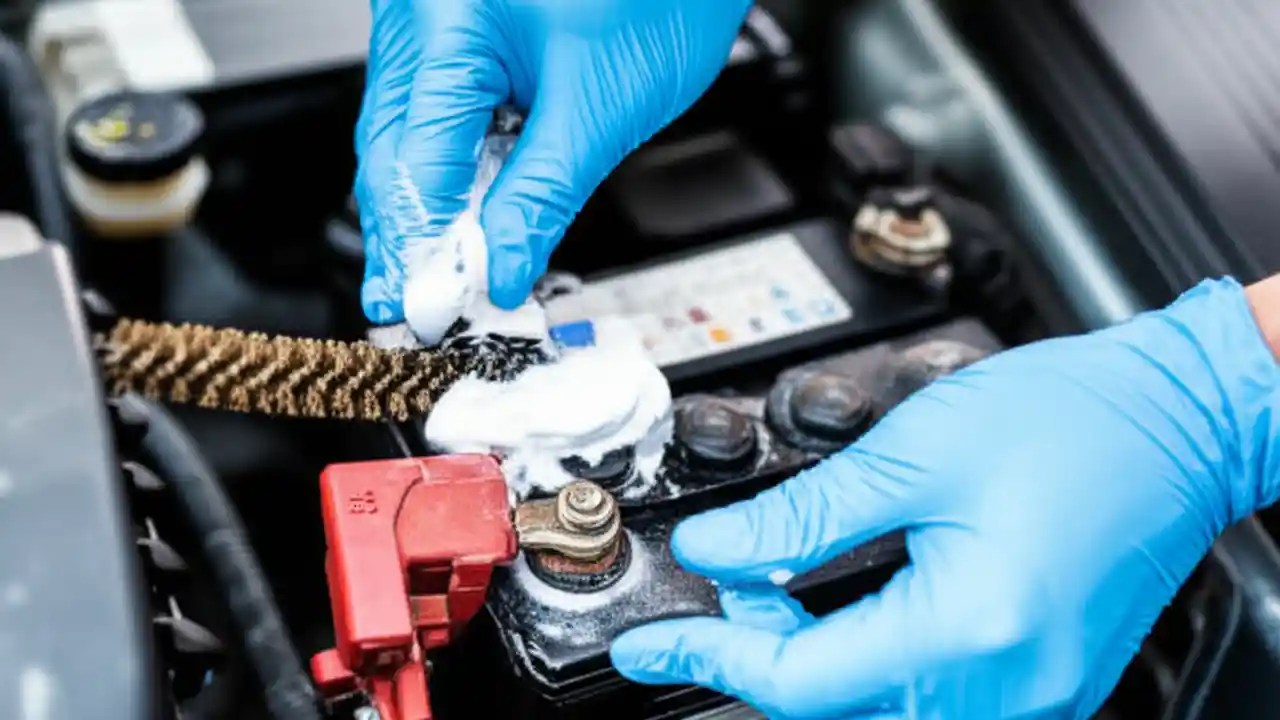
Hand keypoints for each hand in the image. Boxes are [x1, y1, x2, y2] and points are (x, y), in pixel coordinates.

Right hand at [355, 0, 751, 323]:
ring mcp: (429, 13)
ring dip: (424, 207)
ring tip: (437, 276)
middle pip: (392, 148)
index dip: (420, 248)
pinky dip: (447, 166)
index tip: (430, 311)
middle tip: (416, 309)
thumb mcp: (601, 109)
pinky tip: (458, 215)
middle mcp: (420, 8)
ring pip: (403, 132)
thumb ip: (541, 195)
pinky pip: (432, 107)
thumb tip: (502, 267)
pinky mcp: (452, 24)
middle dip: (407, 236)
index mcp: (445, 17)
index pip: (415, 161)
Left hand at [610, 278, 1279, 718]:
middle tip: (720, 594)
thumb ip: (801, 517)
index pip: (800, 681)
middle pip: (835, 709)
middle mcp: (1008, 689)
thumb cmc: (1073, 420)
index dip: (710, 657)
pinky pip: (933, 699)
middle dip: (759, 658)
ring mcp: (1034, 697)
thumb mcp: (912, 456)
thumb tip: (716, 549)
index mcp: (970, 632)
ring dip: (814, 665)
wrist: (1181, 417)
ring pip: (880, 712)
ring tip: (774, 591)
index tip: (651, 647)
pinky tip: (843, 609)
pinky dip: (870, 664)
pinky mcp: (1045, 683)